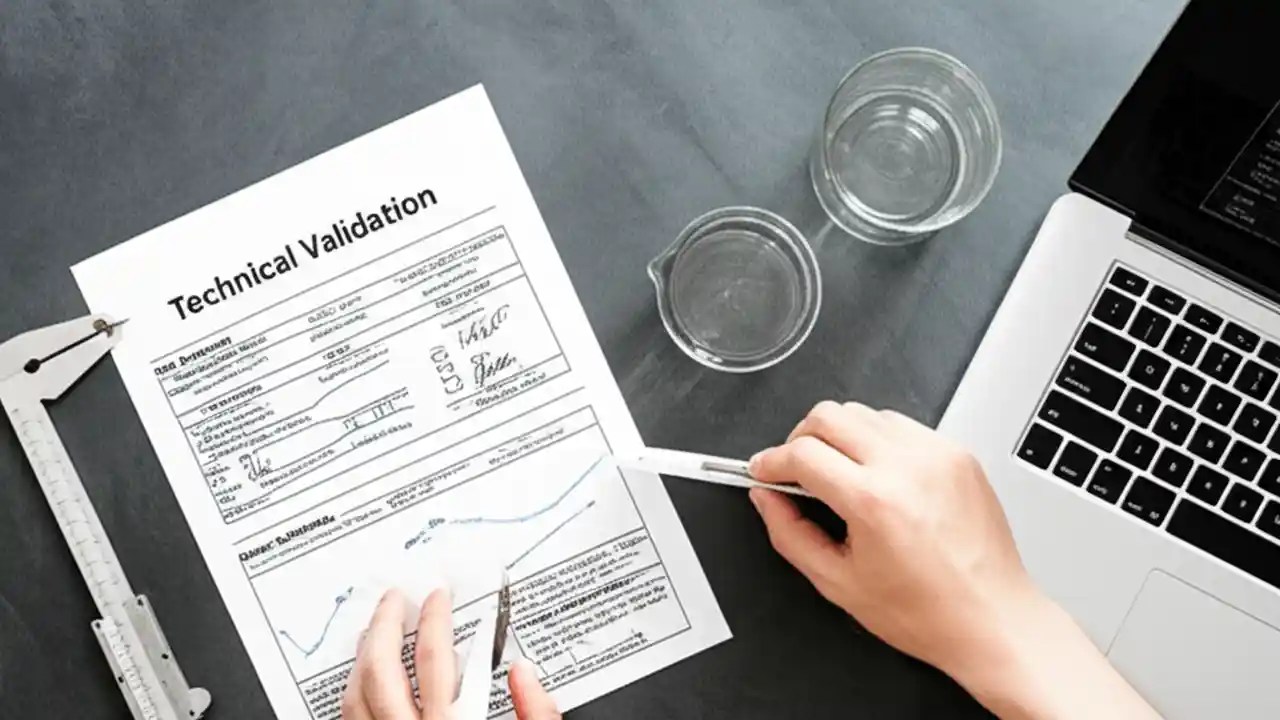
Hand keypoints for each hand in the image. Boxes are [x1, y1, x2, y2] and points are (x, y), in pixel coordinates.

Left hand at [342, 588, 560, 719]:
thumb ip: (538, 716)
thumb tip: (526, 674)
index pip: (435, 661)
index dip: (434, 621)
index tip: (438, 597)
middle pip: (382, 672)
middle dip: (386, 626)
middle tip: (394, 599)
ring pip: (356, 695)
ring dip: (362, 656)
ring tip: (372, 630)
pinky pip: (348, 717)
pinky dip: (353, 690)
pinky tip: (362, 678)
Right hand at [749, 402, 1157, 719]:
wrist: (993, 618)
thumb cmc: (926, 612)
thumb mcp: (838, 583)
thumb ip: (790, 534)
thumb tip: (767, 498)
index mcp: (874, 501)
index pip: (802, 452)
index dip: (771, 461)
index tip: (764, 471)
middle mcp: (907, 467)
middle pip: (829, 415)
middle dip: (800, 438)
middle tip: (796, 470)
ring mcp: (937, 454)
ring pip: (864, 413)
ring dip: (840, 436)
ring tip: (840, 474)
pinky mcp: (957, 453)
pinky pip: (902, 425)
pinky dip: (878, 441)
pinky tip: (878, 475)